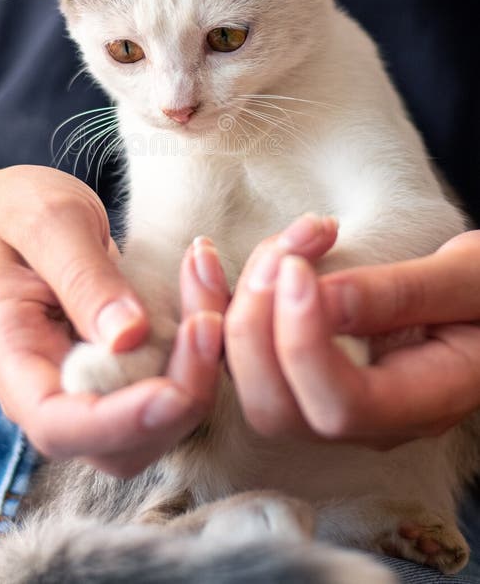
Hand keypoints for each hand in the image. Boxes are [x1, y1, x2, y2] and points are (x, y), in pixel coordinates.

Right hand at [0, 166, 225, 473]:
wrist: (6, 214)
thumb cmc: (15, 211)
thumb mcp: (46, 222)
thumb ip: (83, 276)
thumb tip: (128, 337)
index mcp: (9, 356)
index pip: (56, 425)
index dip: (118, 422)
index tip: (174, 391)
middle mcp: (44, 389)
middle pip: (115, 444)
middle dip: (176, 399)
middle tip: (209, 322)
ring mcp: (83, 387)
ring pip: (151, 427)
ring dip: (196, 376)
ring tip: (211, 297)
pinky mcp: (119, 373)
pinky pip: (166, 388)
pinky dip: (198, 356)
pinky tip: (209, 297)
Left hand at [226, 217, 479, 449]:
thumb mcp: (467, 280)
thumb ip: (401, 293)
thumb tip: (319, 297)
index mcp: (419, 403)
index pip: (339, 405)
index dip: (302, 341)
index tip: (296, 267)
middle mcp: (365, 421)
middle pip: (277, 408)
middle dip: (257, 325)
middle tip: (283, 252)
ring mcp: (327, 399)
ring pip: (249, 384)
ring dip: (233, 308)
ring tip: (268, 242)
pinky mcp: (299, 369)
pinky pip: (239, 354)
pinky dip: (216, 306)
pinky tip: (208, 257)